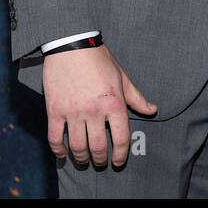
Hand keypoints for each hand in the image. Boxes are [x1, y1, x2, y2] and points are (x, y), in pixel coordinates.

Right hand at [43, 45, 156, 167]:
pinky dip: (58, 150)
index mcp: (114, 103)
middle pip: (98, 147)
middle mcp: (94, 111)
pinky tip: (63, 155)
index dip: (121, 155)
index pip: (121, 139)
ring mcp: (73, 112)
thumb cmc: (99, 59)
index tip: (118, 162)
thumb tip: (152, 110)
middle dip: (100, 160)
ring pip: (77, 146)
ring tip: (83, 160)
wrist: (71, 44)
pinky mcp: (55, 110)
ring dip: (81, 158)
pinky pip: (55, 138)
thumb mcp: (122, 77)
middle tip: (100, 163)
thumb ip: (137, 97)